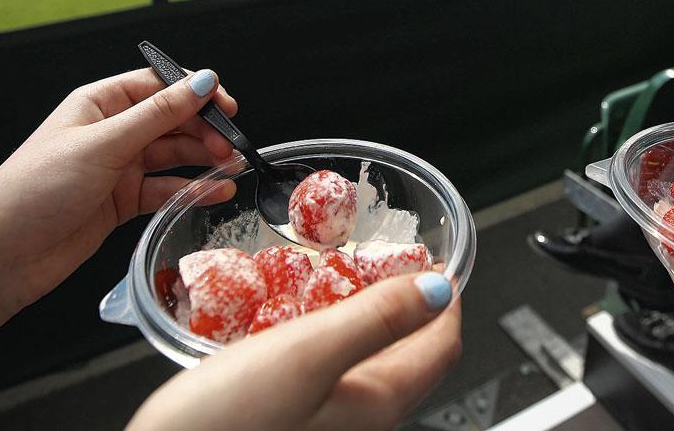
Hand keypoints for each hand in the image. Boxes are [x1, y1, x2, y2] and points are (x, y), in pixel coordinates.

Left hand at [0, 68, 240, 427]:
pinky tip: (216, 193)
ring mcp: (117, 168)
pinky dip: (192, 190)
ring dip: (204, 160)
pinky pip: (166, 190)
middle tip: (232, 146)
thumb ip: (159, 114)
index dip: (195, 92)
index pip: (159, 85)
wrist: (0, 256)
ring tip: (233, 168)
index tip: (227, 107)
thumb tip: (203, 82)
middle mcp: (110, 132)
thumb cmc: (35, 190)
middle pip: (172, 121)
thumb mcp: (103, 144)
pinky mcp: (121, 202)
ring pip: (173, 156)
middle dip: (205, 131)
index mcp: (99, 104)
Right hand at [128, 273, 461, 430]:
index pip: (441, 347)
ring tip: (344, 277)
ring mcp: (323, 423)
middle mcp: (359, 419)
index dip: (446, 298)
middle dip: (407, 302)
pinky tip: (290, 319)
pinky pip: (321, 372)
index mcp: (377, 403)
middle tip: (392, 260)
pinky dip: (321, 335)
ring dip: (363, 315)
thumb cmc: (226, 425)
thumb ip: (376, 319)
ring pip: (363, 361)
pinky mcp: (287, 420)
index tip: (439, 259)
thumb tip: (440, 290)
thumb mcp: (308, 355)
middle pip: (407, 354)